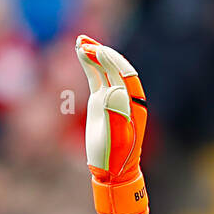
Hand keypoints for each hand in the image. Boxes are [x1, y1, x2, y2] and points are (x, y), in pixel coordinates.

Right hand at [76, 35, 148, 213]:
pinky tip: (81, 53)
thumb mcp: (117, 138)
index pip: (125, 75)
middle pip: (116, 68)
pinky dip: (90, 65)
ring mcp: (113, 98)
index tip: (98, 51)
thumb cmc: (116, 157)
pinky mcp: (101, 101)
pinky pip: (97, 77)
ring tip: (80, 42)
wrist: (112, 171)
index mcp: (134, 105)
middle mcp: (125, 98)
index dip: (112, 61)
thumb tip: (113, 89)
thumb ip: (116, 113)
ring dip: (94, 54)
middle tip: (85, 42)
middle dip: (102, 53)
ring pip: (105, 70)